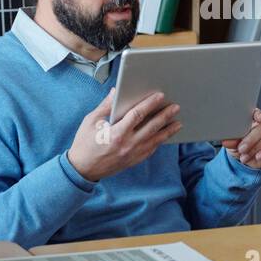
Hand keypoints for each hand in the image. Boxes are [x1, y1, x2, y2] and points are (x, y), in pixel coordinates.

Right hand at [67, 88, 181, 182]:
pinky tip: (164, 136)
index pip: (138, 114)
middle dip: (165, 116)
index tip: (160, 96)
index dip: (150, 104)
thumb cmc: (84, 143)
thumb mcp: (91, 121)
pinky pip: (150, 150)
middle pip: (151, 127)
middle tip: (175, 107)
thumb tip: (115, 91)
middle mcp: (127, 144)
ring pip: (155, 141)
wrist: (82, 169)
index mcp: (116, 133)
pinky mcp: (133, 161)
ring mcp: (132, 154)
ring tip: (178, 123)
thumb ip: (105, 106)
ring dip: (167, 131)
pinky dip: (159, 142)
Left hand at [221, 107, 260, 168]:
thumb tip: (226, 142)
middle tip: (241, 148)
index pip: (258, 112)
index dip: (258, 114)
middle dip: (251, 140)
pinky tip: (257, 158)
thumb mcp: (234, 141)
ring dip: (255, 150)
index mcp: (254, 116)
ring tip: (244, 157)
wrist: (246, 154)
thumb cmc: (241, 142)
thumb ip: (232, 140)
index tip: (258, 118)